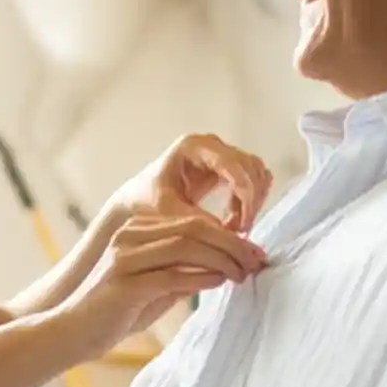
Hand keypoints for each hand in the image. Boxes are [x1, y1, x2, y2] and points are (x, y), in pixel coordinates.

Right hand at [55, 212, 266, 357]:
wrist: (72, 333)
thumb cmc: (115, 313)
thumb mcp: (155, 289)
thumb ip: (182, 273)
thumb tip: (223, 268)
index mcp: (136, 231)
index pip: (192, 221)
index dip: (229, 234)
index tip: (254, 252)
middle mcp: (129, 237)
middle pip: (192, 228)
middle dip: (232, 243)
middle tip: (257, 260)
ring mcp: (124, 258)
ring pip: (184, 246)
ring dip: (221, 259)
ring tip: (243, 274)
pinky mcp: (123, 284)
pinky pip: (171, 275)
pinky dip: (200, 277)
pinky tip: (219, 282)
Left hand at [107, 133, 273, 232]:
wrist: (132, 207)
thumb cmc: (145, 207)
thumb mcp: (172, 217)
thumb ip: (203, 225)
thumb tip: (237, 240)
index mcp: (193, 147)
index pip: (233, 166)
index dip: (244, 196)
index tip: (241, 227)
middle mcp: (209, 146)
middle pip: (250, 167)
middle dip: (250, 201)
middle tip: (239, 230)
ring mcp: (218, 156)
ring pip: (255, 174)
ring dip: (252, 202)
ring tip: (234, 228)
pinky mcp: (223, 170)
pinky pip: (249, 182)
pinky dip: (248, 203)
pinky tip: (232, 223)